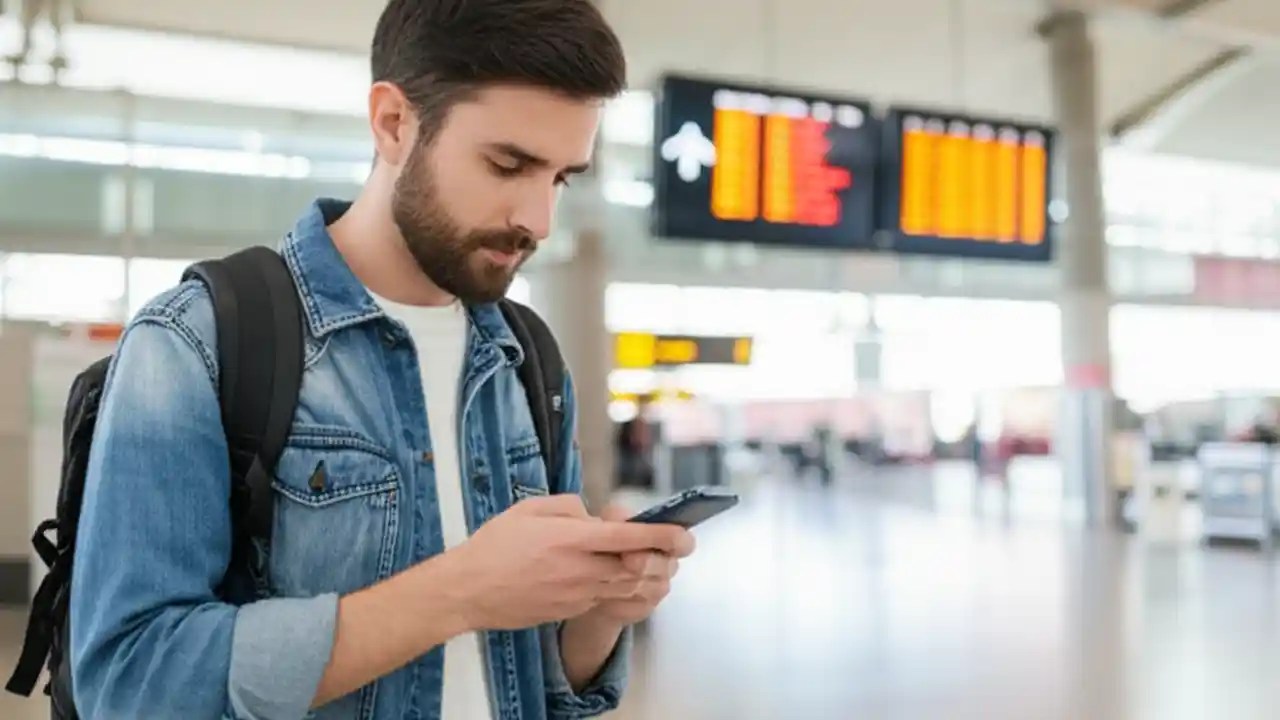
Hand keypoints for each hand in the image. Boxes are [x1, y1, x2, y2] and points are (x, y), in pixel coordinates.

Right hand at [445, 494, 693, 631]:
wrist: (467, 592)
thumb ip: (568, 506)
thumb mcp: (529, 510)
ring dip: (643, 573)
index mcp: (571, 540)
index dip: (663, 536)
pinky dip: (617, 586)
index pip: (629, 538)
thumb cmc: (494, 547)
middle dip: (663, 556)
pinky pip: (604, 598)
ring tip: (652, 558)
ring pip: (625, 586)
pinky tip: (613, 574)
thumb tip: (592, 517)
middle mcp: (580, 570)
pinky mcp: (570, 611)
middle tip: (680, 546)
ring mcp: (576, 595)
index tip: (686, 534)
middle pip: (636, 567)